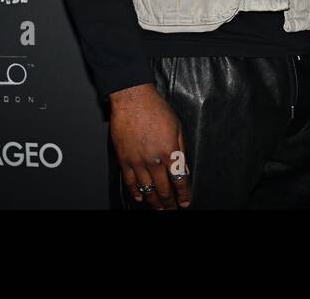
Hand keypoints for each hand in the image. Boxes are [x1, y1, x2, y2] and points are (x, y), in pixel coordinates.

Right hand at [109, 83, 191, 208]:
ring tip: (159, 208)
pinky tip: (140, 198)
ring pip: (146, 189)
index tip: (185, 202)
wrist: (133, 99)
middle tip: (173, 209)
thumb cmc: (155, 109)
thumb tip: (185, 168)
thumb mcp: (177, 127)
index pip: (179, 180)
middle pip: (163, 189)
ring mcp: (137, 161)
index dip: (183, 194)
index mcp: (169, 151)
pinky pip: (129, 181)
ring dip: (154, 202)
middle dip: (169, 202)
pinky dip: (135, 192)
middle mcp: (153, 160)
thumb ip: (181, 150)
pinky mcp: (124, 159)